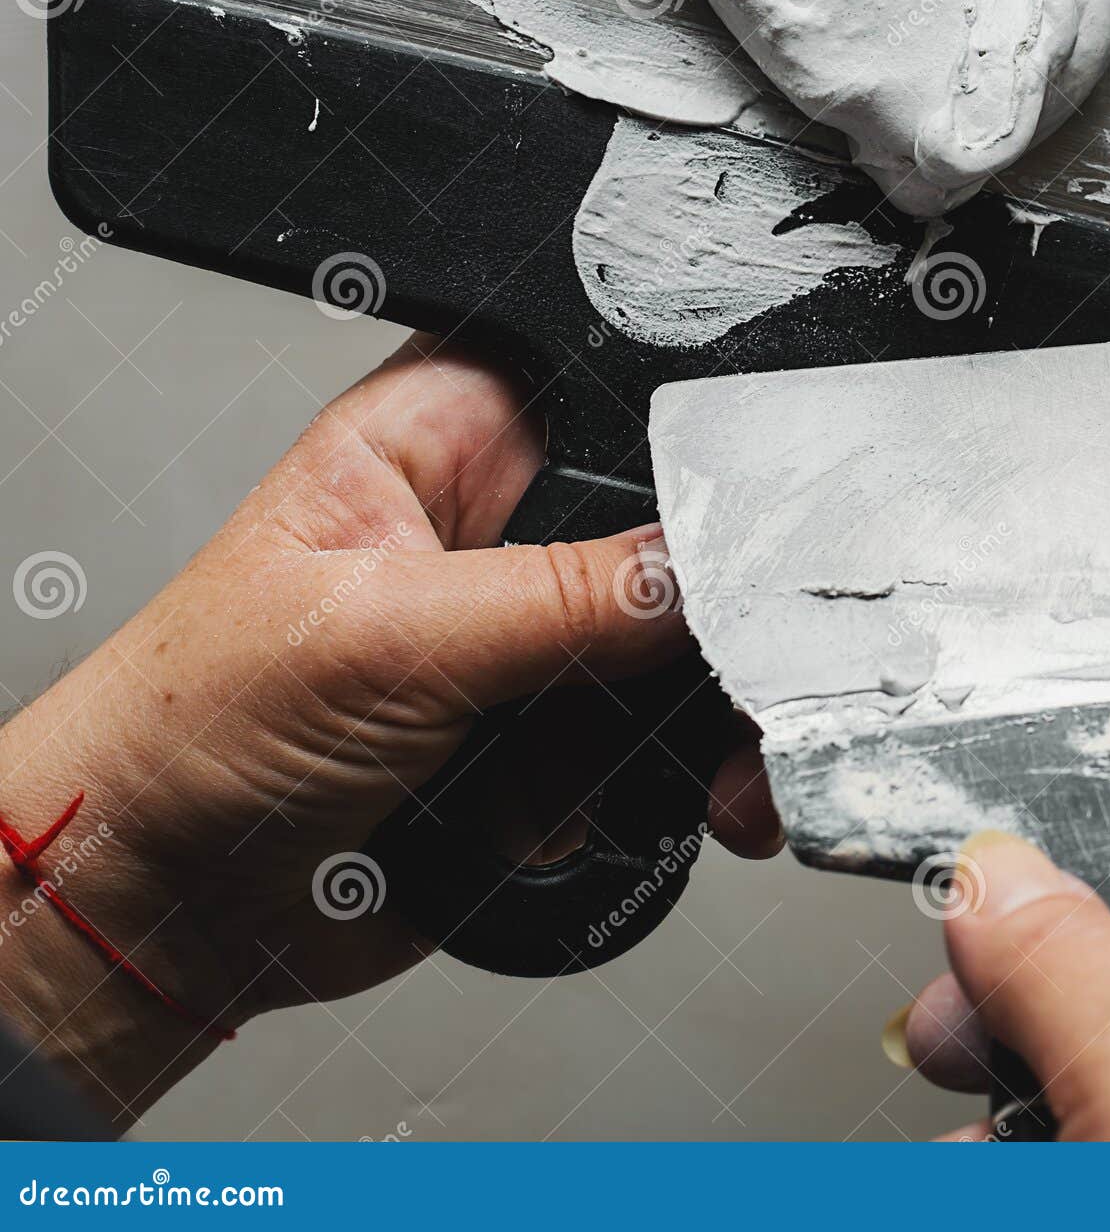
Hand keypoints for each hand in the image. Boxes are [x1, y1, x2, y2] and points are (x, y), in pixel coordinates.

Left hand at [0, 336, 778, 1124]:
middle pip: (669, 529)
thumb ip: (558, 598)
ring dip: (703, 713)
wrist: (170, 907)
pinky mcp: (552, 727)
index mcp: (445, 436)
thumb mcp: (383, 634)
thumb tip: (700, 575)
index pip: (610, 395)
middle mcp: (502, 524)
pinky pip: (656, 736)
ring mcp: (535, 632)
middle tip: (743, 666)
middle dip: (715, 607)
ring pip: (680, 644)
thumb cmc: (194, 725)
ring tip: (719, 768)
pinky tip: (668, 803)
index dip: (686, 445)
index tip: (748, 521)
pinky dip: (675, 780)